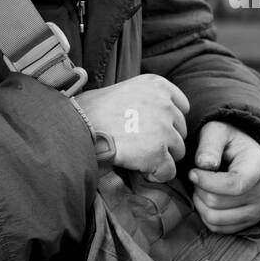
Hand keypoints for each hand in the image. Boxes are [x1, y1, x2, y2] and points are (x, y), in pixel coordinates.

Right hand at [72, 74, 188, 181]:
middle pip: (180, 130)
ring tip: (139, 157)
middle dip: (165, 141)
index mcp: (158, 85)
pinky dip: (157, 175)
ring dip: (161, 157)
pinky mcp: (158, 153)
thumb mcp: (124, 90)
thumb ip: (146, 100)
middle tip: (141, 145)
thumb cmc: (92, 110)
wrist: (77, 127)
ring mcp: (164, 129)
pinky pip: (168, 171)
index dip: (169, 122)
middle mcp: (166, 105)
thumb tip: (154, 119)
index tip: (154, 129)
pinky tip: (140, 170)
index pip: (182, 107)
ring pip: (177, 151)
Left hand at [187, 121, 259, 234]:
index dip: (207, 182)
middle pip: (218, 203)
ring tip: (201, 187)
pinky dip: (205, 215)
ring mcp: (259, 209)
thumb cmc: (228, 142)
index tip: (192, 172)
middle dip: (199, 189)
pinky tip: (207, 198)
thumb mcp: (217, 131)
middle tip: (196, 176)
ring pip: (215, 218)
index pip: (234, 185)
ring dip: (200, 203)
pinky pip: (218, 228)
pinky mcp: (250, 222)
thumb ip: (209, 145)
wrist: (244, 154)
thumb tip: (204, 165)